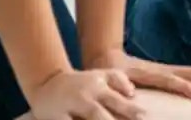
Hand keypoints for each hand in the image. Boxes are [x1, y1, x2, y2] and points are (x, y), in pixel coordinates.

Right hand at [27, 68, 141, 119]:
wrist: (46, 83)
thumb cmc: (82, 83)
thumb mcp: (101, 75)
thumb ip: (120, 81)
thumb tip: (133, 94)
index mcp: (98, 87)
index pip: (116, 101)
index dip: (130, 110)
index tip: (144, 116)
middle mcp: (83, 98)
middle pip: (98, 115)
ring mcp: (67, 109)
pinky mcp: (55, 118)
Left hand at [86, 48, 190, 100]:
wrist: (106, 57)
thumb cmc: (108, 74)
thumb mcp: (112, 81)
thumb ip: (120, 87)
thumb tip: (128, 95)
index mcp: (148, 72)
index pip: (172, 79)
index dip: (186, 87)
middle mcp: (161, 69)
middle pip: (190, 73)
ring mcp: (166, 68)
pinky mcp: (167, 71)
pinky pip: (190, 73)